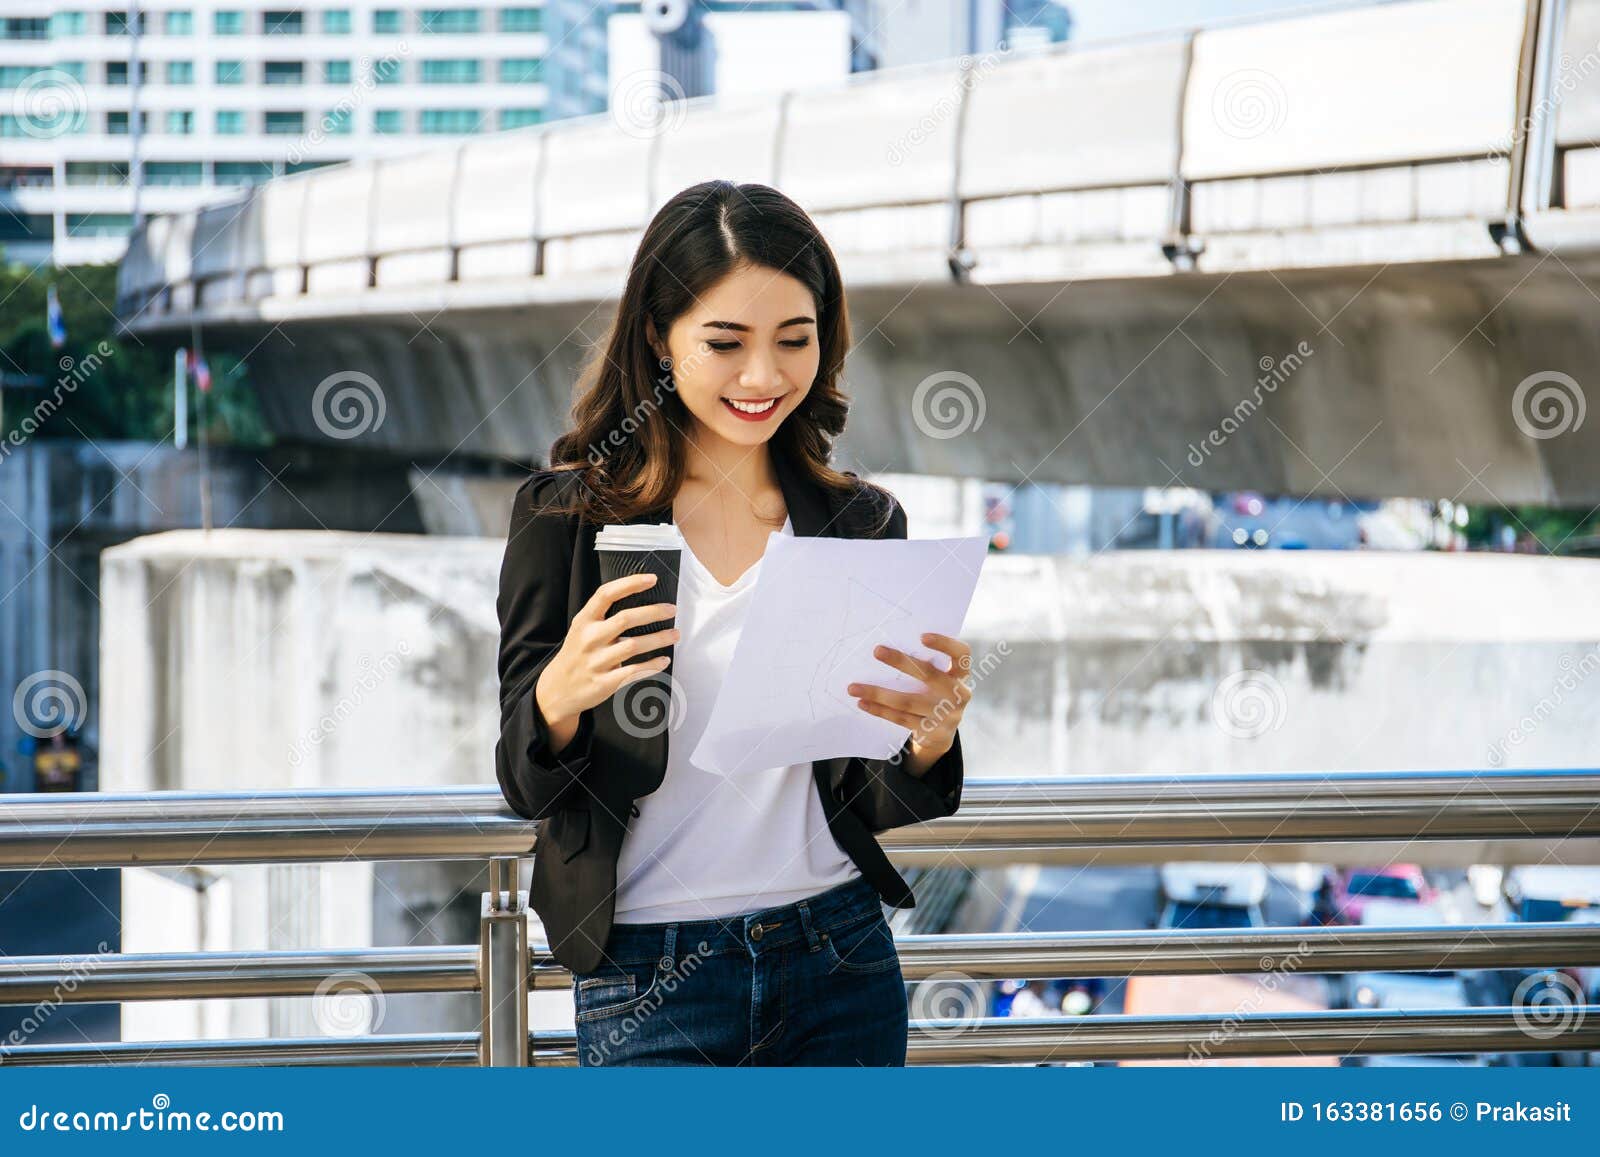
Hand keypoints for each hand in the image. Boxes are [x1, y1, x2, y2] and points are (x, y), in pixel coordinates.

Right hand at [536, 572, 679, 729]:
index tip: (652, 579)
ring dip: (659, 638)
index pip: (606, 594)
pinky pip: (634, 671)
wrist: (558, 689)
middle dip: (653, 612)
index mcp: (584, 620)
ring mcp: (596, 661)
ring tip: (675, 634)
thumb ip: (603, 616)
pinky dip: (652, 665)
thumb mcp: (582, 629)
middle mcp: (590, 638)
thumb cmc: (577, 654)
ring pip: (634, 645)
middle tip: (671, 609)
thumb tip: (640, 601)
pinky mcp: (605, 682)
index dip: (630, 584)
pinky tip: (664, 660)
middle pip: (625, 619)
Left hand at [846, 632, 973, 773]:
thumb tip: (888, 647)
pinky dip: (879, 710)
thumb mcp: (938, 679)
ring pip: (908, 702)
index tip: (922, 636)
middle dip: (902, 662)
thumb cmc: (934, 693)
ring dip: (878, 693)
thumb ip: (926, 664)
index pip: (961, 655)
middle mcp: (958, 695)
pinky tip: (863, 702)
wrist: (942, 734)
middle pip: (930, 676)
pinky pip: (901, 719)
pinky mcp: (931, 732)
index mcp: (961, 675)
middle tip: (877, 650)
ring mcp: (946, 716)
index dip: (945, 644)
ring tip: (853, 687)